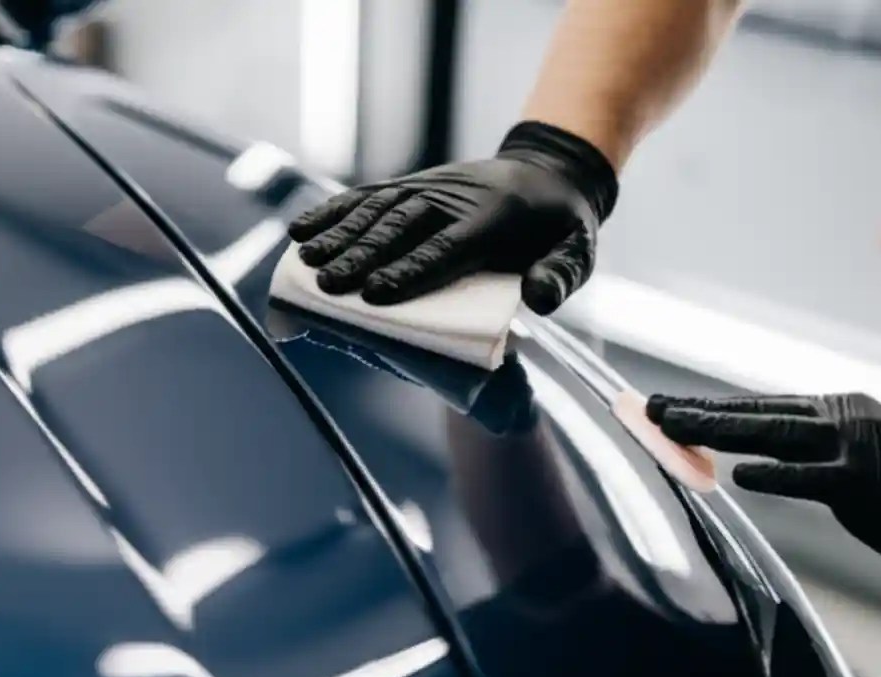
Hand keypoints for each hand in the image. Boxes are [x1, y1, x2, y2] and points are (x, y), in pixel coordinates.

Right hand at [288, 122, 617, 314]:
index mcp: (493, 219)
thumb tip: (538, 300)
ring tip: (304, 261)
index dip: (409, 271)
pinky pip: (365, 197)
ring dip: (338, 235)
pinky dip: (332, 211)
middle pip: (399, 229)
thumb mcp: (579, 251)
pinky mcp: (407, 185)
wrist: (548, 172)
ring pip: (376, 211)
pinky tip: (301, 229)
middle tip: (327, 284)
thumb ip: (560, 275)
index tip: (375, 293)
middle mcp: (452, 198)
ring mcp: (426, 188)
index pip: (445, 248)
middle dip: (360, 256)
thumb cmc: (557, 227)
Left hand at [648, 392, 880, 577]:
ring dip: (715, 428)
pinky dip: (775, 473)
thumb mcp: (857, 460)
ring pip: (770, 433)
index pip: (756, 407)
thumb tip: (755, 457)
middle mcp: (838, 419)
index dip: (707, 407)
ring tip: (671, 424)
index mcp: (834, 412)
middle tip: (646, 406)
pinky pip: (811, 477)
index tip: (663, 406)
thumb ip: (810, 454)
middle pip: (752, 412)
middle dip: (695, 410)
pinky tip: (740, 472)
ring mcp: (851, 448)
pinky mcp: (865, 484)